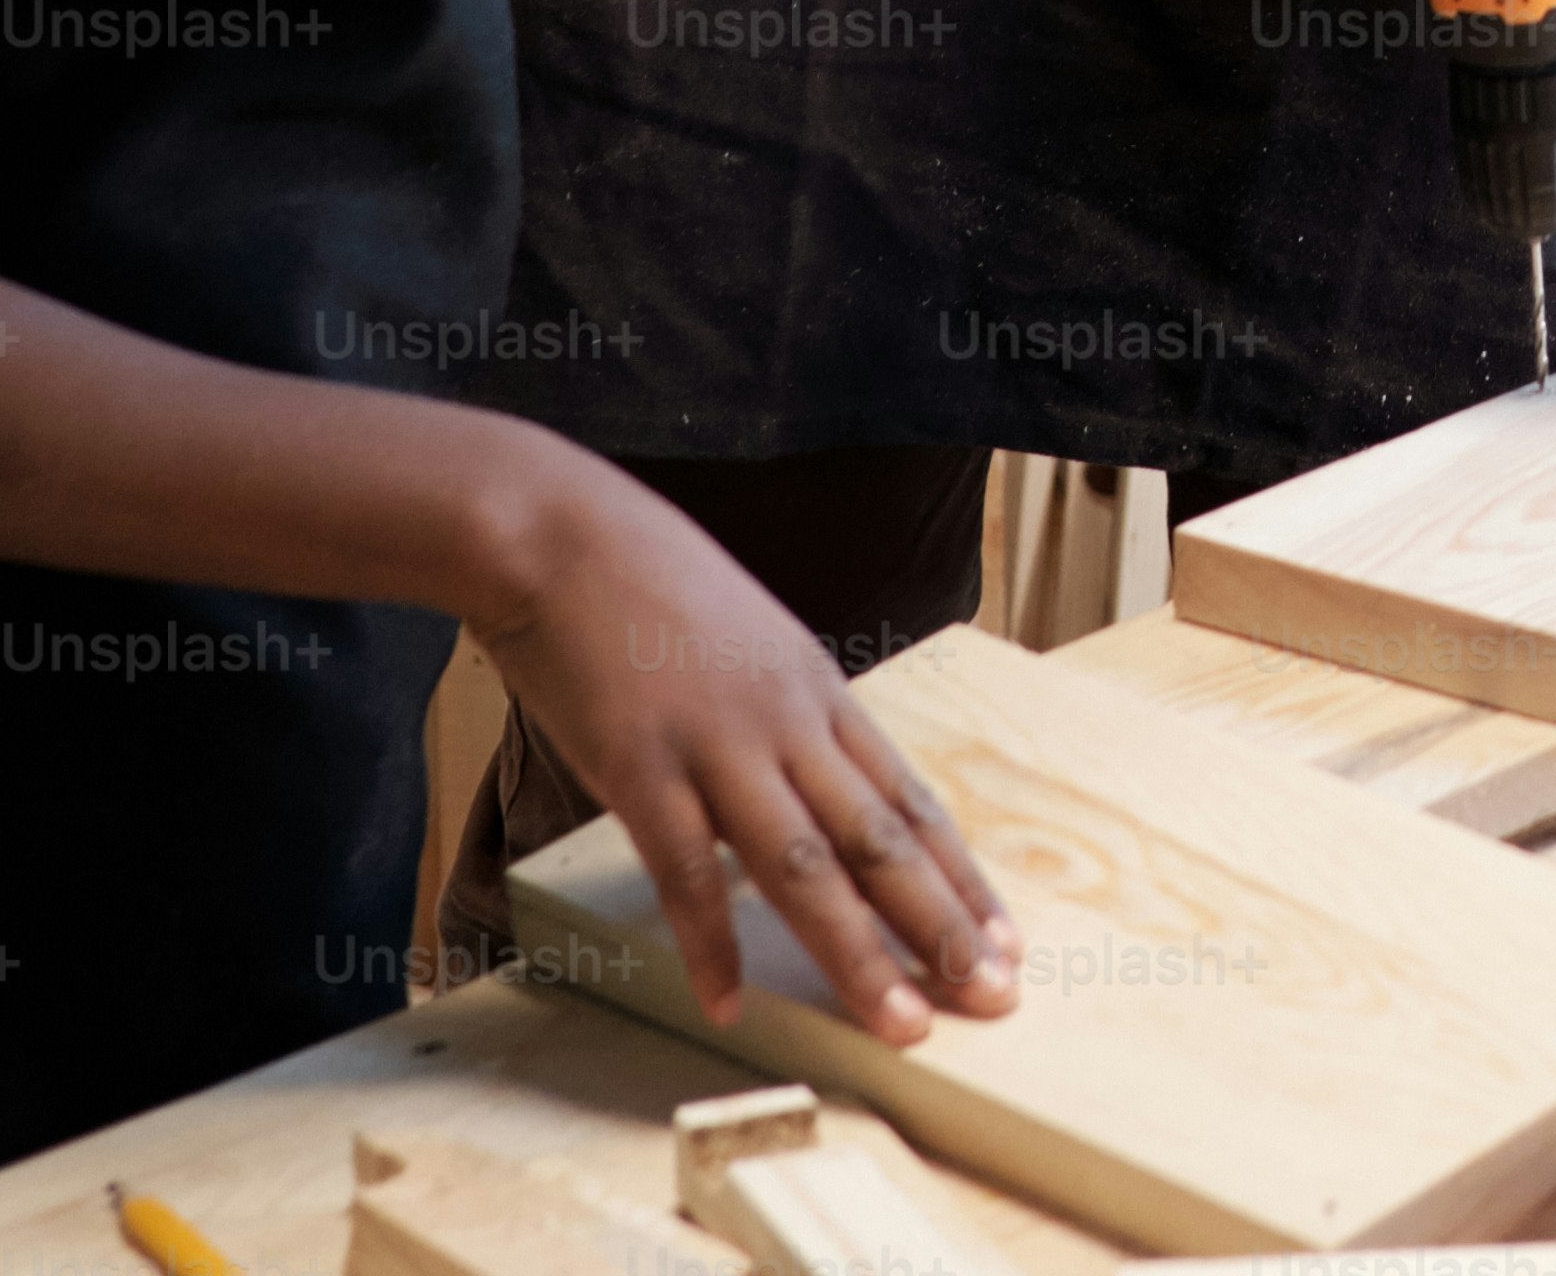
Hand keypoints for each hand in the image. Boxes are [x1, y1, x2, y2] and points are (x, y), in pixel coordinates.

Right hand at [465, 458, 1018, 1042]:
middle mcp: (786, 722)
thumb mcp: (746, 637)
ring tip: (901, 1025)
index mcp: (816, 691)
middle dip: (942, 928)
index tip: (1004, 938)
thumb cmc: (642, 582)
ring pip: (807, 866)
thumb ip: (781, 710)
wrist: (552, 531)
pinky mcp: (641, 766)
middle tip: (994, 998)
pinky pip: (686, 873)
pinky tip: (729, 1001)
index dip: (959, 875)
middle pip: (880, 840)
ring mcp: (717, 745)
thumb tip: (807, 776)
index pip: (908, 799)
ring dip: (857, 954)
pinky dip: (710, 944)